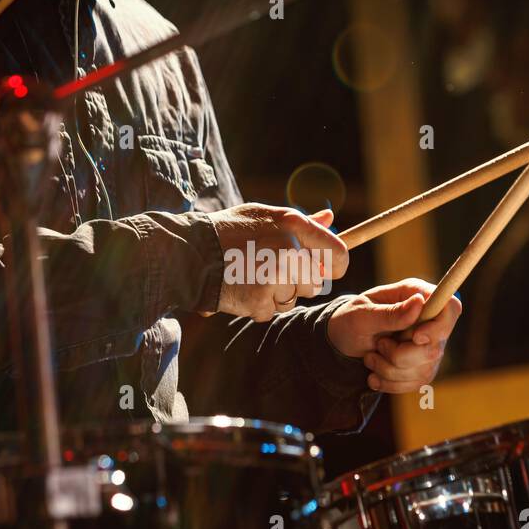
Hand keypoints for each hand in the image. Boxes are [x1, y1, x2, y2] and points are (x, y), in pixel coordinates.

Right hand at [206, 203, 348, 321]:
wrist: (189, 252)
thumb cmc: (227, 231)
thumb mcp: (264, 216)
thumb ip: (301, 222)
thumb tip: (330, 219)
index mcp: (294, 225)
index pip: (338, 255)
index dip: (334, 267)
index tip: (322, 271)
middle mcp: (290, 249)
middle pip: (315, 284)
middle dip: (297, 283)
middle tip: (270, 271)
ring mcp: (275, 275)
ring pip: (293, 299)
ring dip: (276, 295)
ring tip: (251, 276)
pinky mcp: (260, 299)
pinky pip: (272, 312)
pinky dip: (257, 306)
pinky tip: (241, 288)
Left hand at [326, 278, 461, 393]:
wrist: (342, 343)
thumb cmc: (350, 320)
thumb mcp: (362, 314)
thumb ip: (391, 313)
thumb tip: (419, 303)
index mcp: (416, 295)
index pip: (450, 308)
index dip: (439, 326)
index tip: (416, 338)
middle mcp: (429, 321)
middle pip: (435, 347)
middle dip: (400, 354)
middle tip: (378, 345)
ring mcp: (429, 346)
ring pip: (423, 369)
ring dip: (389, 369)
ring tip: (370, 358)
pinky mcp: (422, 368)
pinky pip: (415, 383)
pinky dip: (390, 383)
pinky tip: (375, 374)